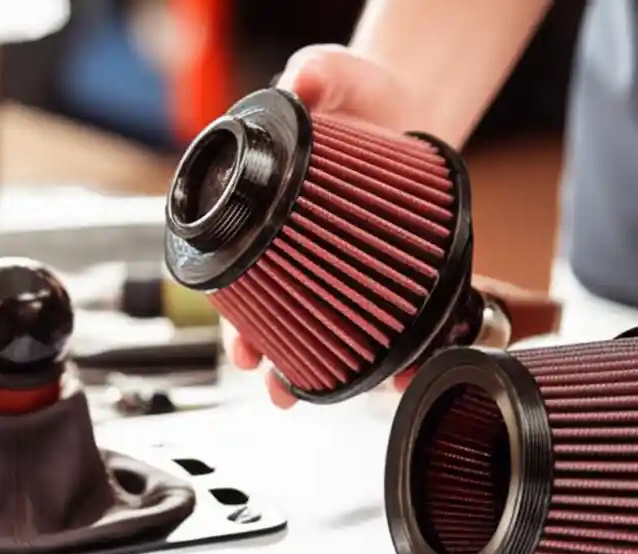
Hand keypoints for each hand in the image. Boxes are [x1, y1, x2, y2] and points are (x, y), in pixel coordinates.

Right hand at [225, 45, 422, 407]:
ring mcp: (334, 262)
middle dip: (269, 355)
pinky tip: (390, 370)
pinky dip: (383, 346)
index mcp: (266, 208)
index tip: (243, 343)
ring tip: (327, 394)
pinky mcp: (378, 268)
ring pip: (318, 325)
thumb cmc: (354, 94)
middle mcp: (294, 246)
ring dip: (319, 364)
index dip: (234, 311)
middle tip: (275, 386)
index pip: (237, 268)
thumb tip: (304, 80)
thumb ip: (317, 74)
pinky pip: (377, 312)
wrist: (403, 110)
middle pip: (269, 313)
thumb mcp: (333, 77)